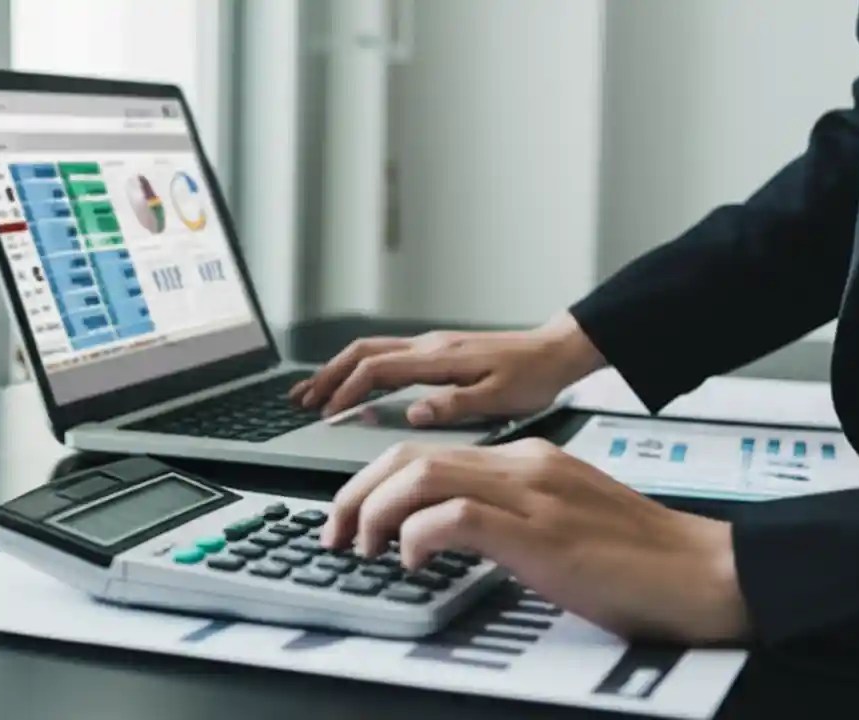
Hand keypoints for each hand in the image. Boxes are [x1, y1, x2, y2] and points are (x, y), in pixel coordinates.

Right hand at [289, 313, 605, 423]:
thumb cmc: (533, 377)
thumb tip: (414, 413)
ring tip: (315, 392)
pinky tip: (354, 385)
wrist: (556, 351)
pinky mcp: (437, 352)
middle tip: (302, 399)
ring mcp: (431, 346)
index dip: (347, 391)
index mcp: (439, 359)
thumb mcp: (499, 398)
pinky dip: (360, 369)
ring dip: (338, 370)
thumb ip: (454, 406)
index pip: (377, 370)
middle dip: (328, 375)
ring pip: (371, 351)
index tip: (327, 413)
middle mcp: (429, 347)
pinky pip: (387, 355)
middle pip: (362, 353)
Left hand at [321, 439, 750, 642]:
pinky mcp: (538, 531)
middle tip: (335, 532)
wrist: (703, 573)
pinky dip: (416, 537)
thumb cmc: (637, 560)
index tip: (352, 514)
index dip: (375, 481)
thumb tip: (448, 532)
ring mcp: (530, 493)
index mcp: (525, 459)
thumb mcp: (559, 523)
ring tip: (363, 549)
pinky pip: (452, 516)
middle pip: (409, 454)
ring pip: (420, 475)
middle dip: (356, 492)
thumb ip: (507, 515)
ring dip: (374, 512)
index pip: (428, 451)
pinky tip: (413, 562)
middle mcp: (522, 464)